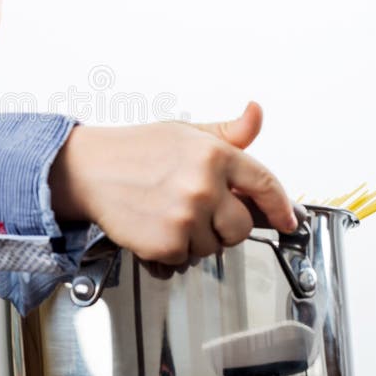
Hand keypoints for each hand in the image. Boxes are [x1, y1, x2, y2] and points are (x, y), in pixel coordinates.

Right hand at [49, 101, 295, 265]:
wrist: (89, 169)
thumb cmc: (134, 151)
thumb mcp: (185, 133)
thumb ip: (228, 133)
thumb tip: (256, 115)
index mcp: (215, 154)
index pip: (265, 184)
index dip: (281, 207)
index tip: (287, 220)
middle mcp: (204, 185)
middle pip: (242, 226)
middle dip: (224, 225)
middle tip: (197, 211)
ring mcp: (186, 216)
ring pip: (212, 247)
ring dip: (195, 239)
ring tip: (168, 215)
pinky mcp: (167, 243)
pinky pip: (185, 260)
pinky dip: (170, 252)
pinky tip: (155, 228)